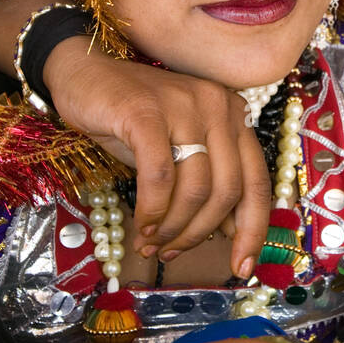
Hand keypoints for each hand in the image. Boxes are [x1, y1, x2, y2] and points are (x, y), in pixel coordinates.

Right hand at [44, 40, 270, 277]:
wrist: (86, 76)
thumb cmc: (135, 120)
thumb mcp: (181, 151)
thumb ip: (209, 183)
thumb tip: (229, 232)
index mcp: (235, 117)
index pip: (257, 182)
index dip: (253, 230)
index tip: (243, 267)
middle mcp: (219, 106)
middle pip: (228, 191)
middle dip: (200, 233)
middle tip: (171, 252)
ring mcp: (185, 106)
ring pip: (195, 188)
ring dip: (172, 227)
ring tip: (151, 241)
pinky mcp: (147, 112)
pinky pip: (159, 176)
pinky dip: (152, 209)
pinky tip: (141, 224)